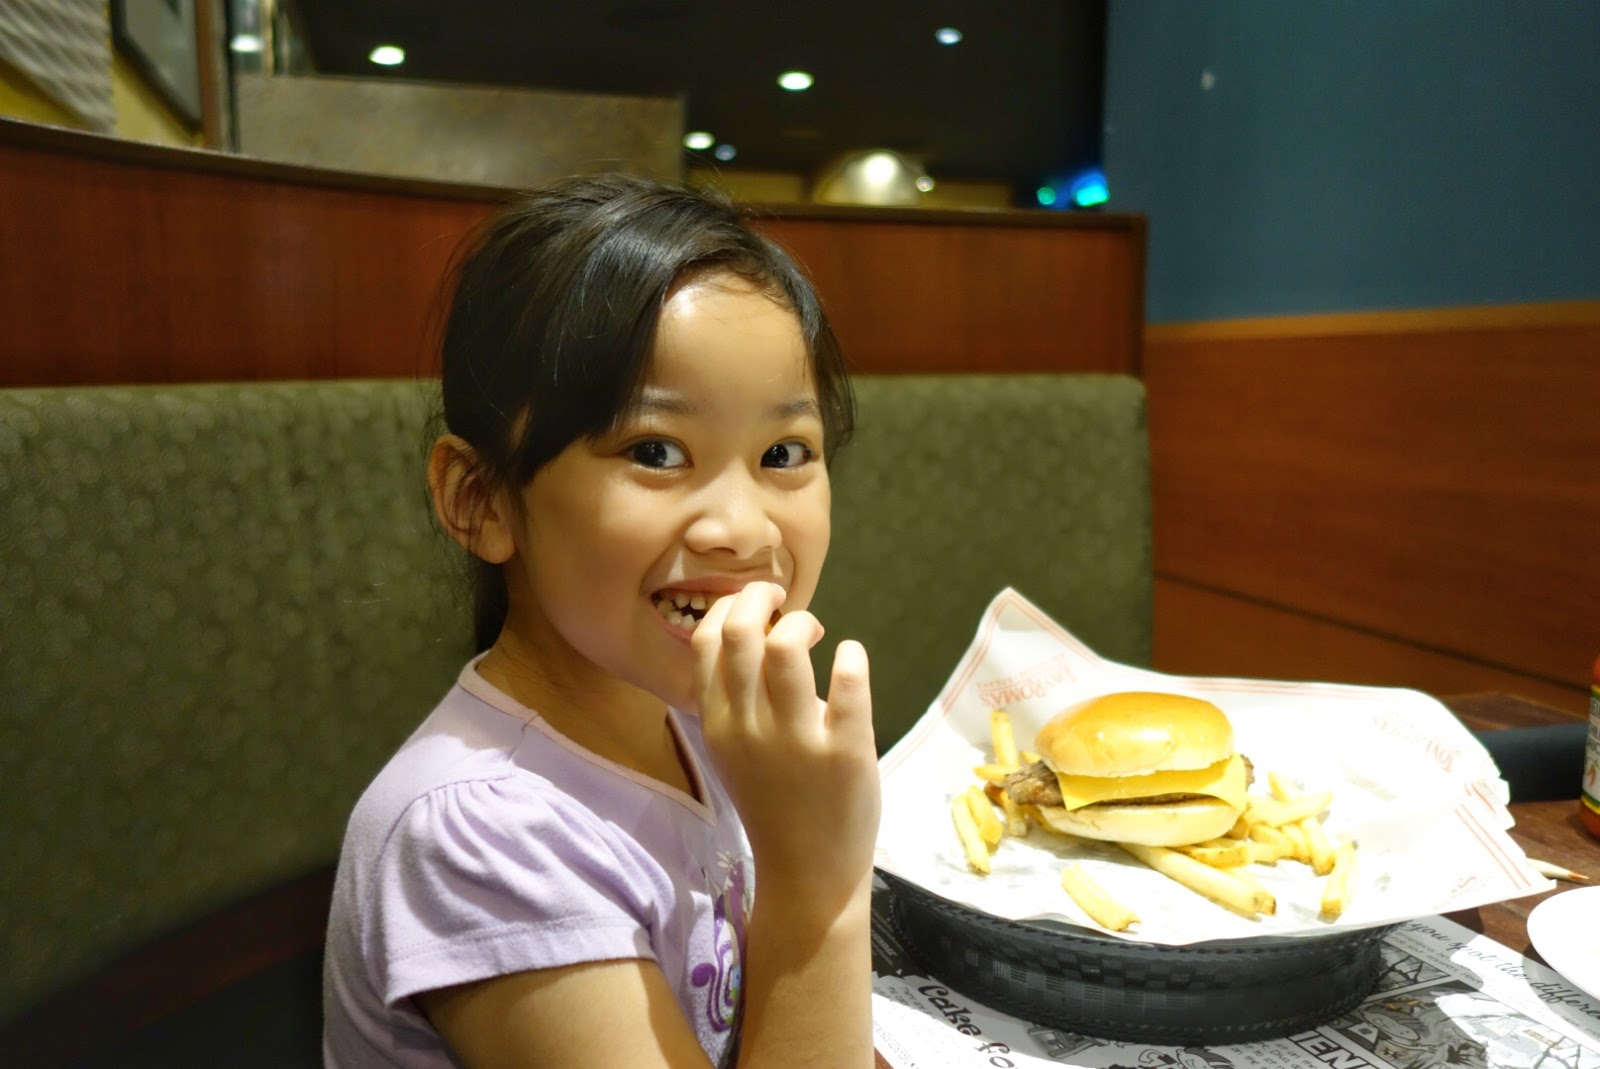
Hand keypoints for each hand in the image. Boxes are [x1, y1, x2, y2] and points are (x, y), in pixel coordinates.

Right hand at [691, 582, 879, 918]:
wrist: (807, 872)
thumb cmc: (774, 800)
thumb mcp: (733, 749)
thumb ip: (735, 697)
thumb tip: (754, 630)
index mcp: (717, 722)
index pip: (706, 640)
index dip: (730, 608)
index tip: (756, 607)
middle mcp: (748, 726)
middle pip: (740, 631)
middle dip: (762, 597)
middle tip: (785, 603)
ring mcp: (796, 740)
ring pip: (785, 647)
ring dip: (804, 622)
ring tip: (818, 634)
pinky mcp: (845, 751)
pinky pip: (848, 684)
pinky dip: (851, 657)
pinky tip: (850, 657)